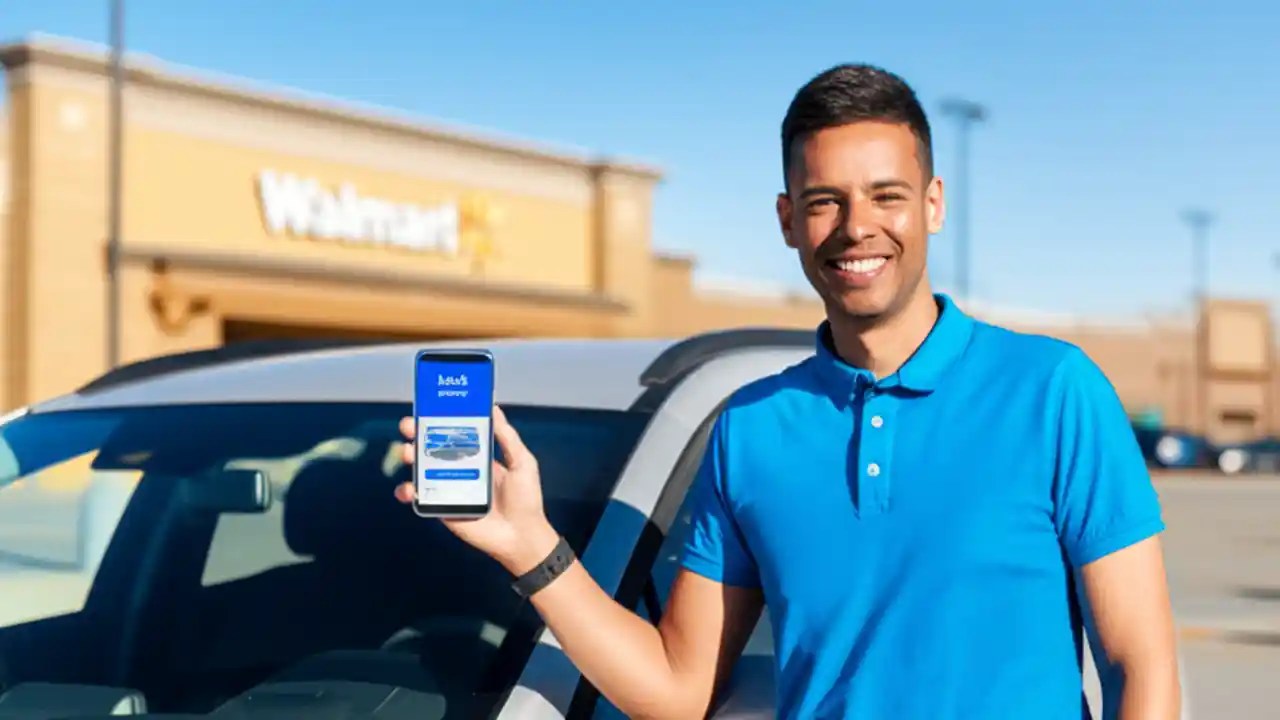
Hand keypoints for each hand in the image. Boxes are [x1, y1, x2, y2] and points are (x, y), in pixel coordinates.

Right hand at [396, 405, 559, 574]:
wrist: (521, 536)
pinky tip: (409, 488)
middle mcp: (459, 469)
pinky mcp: (441, 508)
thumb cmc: (525, 499)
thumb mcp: (521, 463)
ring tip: (408, 453)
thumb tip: (494, 408)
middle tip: (409, 427)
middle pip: (431, 447)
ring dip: (408, 457)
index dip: (438, 421)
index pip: (453, 433)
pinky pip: (418, 497)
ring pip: (420, 469)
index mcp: (477, 456)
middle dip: (416, 434)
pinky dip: (406, 491)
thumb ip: (507, 438)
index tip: (426, 408)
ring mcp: (448, 488)